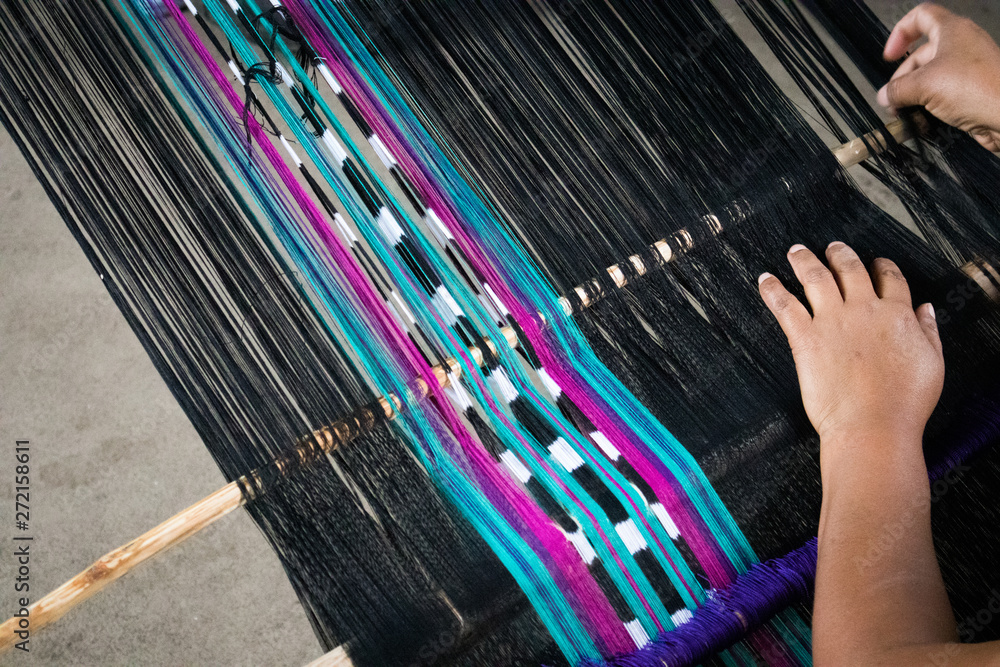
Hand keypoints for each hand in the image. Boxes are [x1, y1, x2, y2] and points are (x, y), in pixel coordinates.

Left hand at [758, 242, 943, 444]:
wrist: (873, 426)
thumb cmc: (904, 403)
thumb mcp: (932, 363)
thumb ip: (927, 332)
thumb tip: (924, 310)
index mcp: (896, 315)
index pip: (890, 278)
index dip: (882, 267)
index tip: (878, 263)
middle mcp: (863, 310)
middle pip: (850, 269)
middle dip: (841, 254)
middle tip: (833, 247)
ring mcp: (832, 321)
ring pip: (816, 277)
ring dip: (804, 260)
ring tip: (797, 251)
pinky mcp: (805, 338)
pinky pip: (784, 305)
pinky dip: (773, 289)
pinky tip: (765, 280)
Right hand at [877, 3, 999, 151]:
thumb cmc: (974, 88)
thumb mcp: (924, 85)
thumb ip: (897, 89)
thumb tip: (885, 96)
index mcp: (952, 31)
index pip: (920, 17)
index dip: (900, 33)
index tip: (890, 56)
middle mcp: (961, 46)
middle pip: (920, 55)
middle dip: (902, 78)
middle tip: (892, 100)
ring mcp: (967, 69)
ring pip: (929, 78)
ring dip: (912, 95)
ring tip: (903, 113)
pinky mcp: (971, 90)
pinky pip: (941, 94)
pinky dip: (927, 105)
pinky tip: (919, 120)